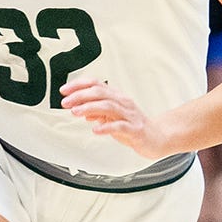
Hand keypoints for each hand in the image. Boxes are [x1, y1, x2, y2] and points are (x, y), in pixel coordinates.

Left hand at [58, 78, 180, 158]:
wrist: (157, 138)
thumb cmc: (133, 126)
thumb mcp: (112, 117)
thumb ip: (97, 112)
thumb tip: (81, 110)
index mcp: (116, 97)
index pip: (96, 84)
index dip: (78, 85)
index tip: (64, 90)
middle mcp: (123, 102)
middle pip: (100, 92)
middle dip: (80, 95)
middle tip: (65, 102)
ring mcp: (129, 115)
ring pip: (108, 106)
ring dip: (89, 107)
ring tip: (76, 112)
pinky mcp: (135, 129)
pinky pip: (119, 126)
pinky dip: (106, 127)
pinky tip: (95, 130)